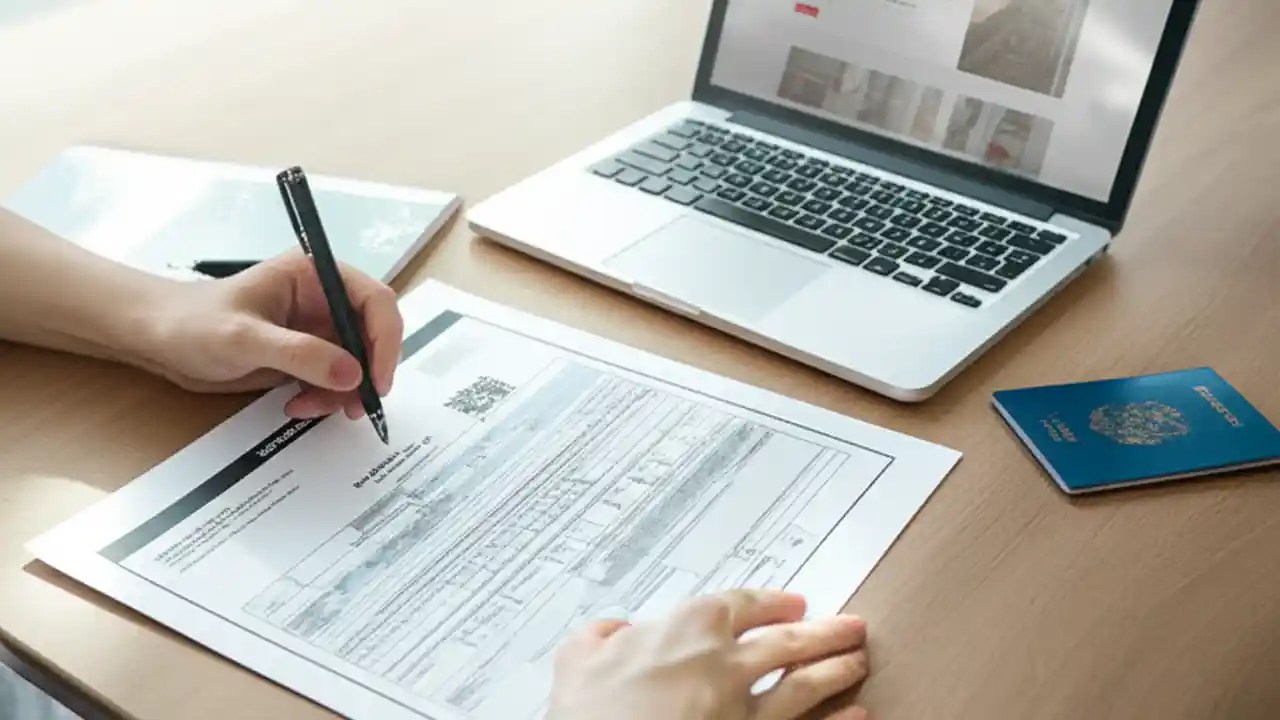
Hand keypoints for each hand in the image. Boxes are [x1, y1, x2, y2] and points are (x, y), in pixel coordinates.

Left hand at [136, 251, 402, 418]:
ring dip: (345, 392)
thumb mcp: (245, 339)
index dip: (385, 341)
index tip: (377, 381)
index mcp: (316, 275)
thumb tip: (353, 375)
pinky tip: (298, 405)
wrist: (159, 340)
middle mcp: (325, 298)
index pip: (376, 301)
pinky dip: (327, 398)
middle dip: (367, 373)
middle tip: (354, 407)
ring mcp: (318, 329)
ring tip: (308, 408)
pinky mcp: (308, 355)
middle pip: (374, 335)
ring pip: (359, 364)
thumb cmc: (194, 324)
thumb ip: (300, 354)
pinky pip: (337, 380)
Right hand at [547, 590, 869, 719]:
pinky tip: (857, 716)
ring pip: (804, 686)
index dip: (771, 602)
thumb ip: (601, 637)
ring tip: (857, 663)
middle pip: (788, 641)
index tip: (792, 602)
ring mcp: (743, 711)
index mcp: (687, 628)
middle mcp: (725, 664)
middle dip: (824, 633)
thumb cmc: (589, 714)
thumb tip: (614, 632)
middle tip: (852, 627)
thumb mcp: (578, 658)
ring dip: (836, 672)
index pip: (742, 604)